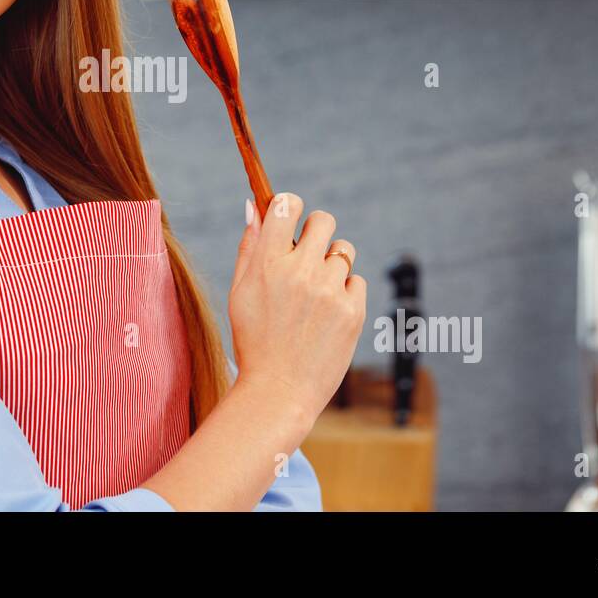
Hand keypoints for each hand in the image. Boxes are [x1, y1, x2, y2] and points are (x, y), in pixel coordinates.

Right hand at [227, 192, 366, 426]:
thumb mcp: (240, 292)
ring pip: (343, 252)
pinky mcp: (353, 311)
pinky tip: (327, 315)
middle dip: (316, 231)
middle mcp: (300, 271)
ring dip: (332, 265)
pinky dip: (345, 293)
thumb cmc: (254, 341)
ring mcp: (329, 291)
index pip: (287, 204)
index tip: (289, 218)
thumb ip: (249, 247)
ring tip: (316, 294)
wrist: (278, 392)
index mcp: (267, 263)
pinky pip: (357, 281)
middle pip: (323, 220)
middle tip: (308, 254)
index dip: (289, 206)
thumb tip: (254, 206)